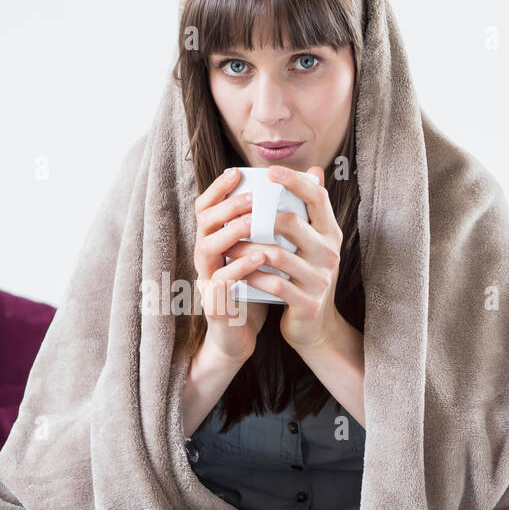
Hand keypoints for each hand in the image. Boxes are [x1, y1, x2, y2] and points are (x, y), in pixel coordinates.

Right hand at [192, 166, 268, 362]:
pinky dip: (238, 268)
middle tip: (251, 198)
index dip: (217, 189)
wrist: (240, 337)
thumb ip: (273, 227)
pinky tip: (258, 257)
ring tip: (251, 223)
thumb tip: (305, 190)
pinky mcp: (215, 304)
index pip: (206, 208)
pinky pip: (221, 282)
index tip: (236, 172)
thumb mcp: (261, 255)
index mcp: (214, 243)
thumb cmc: (252, 290)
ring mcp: (207, 280)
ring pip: (207, 249)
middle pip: (203, 223)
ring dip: (230, 233)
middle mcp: (205, 258)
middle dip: (226, 207)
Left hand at [222, 165, 341, 352]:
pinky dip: (251, 276)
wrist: (314, 327)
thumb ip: (311, 211)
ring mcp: (320, 279)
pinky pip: (274, 284)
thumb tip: (314, 170)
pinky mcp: (308, 302)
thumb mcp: (315, 244)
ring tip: (227, 245)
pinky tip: (235, 272)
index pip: (318, 198)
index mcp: (331, 234)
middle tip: (233, 215)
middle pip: (293, 223)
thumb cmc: (306, 277)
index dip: (295, 181)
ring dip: (246, 248)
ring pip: (277, 255)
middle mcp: (330, 253)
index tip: (270, 172)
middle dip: (258, 217)